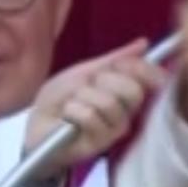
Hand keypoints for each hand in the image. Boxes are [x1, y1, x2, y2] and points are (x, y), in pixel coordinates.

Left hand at [24, 39, 168, 168]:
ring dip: (82, 97)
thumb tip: (144, 43)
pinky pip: (91, 116)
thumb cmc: (60, 98)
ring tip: (72, 104)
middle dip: (104, 81)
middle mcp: (127, 112)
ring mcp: (115, 130)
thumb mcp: (84, 71)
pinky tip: (67, 118)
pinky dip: (73, 110)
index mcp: (126, 92)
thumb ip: (114, 59)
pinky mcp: (101, 144)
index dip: (139, 67)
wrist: (37, 122)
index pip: (150, 78)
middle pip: (134, 91)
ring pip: (109, 103)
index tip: (119, 64)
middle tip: (87, 86)